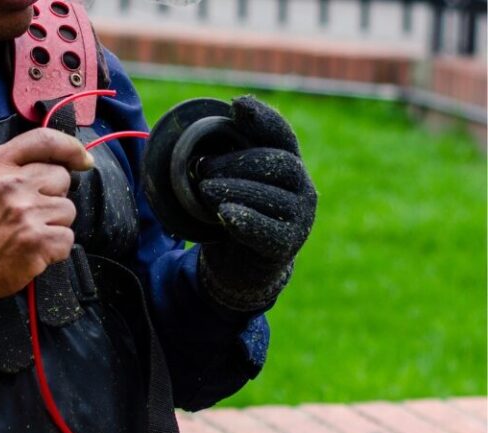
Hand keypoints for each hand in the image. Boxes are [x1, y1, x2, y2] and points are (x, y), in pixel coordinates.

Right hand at [0, 128, 93, 299]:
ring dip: (53, 224)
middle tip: (30, 213)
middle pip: (61, 179)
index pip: (45, 141)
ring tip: (27, 233)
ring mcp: (27, 213)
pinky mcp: (38, 241)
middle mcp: (13, 184)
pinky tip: (33, 250)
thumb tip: (54, 163)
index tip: (82, 159)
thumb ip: (12, 167)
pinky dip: (54, 249)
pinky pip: (67, 239)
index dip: (71, 148)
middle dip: (52, 196)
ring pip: (67, 210)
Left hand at [196, 96, 316, 311]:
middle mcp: (301, 188)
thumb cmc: (232, 215)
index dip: (263, 118)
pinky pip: (270, 230)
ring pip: (274, 195)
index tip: (236, 105)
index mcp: (287, 165)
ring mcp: (300, 217)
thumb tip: (192, 138)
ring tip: (204, 191)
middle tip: (201, 169)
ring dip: (235, 189)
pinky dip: (246, 220)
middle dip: (237, 161)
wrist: (238, 266)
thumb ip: (221, 160)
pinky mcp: (287, 245)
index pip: (282, 134)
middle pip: (278, 163)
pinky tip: (225, 213)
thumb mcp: (226, 183)